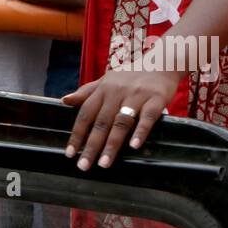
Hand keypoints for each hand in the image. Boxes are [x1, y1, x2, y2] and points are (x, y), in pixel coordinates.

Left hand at [62, 68, 180, 170]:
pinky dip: (140, 131)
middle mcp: (117, 92)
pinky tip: (134, 146)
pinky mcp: (156, 99)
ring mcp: (137, 96)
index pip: (86, 114)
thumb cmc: (132, 75)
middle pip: (101, 122)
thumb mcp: (107, 79)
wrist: (163, 61)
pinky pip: (147, 117)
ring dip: (112, 144)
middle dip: (91, 146)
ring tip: (104, 163)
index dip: (77, 134)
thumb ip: (87, 91)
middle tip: (84, 166)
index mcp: (104, 89)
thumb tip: (64, 100)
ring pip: (121, 122)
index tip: (70, 154)